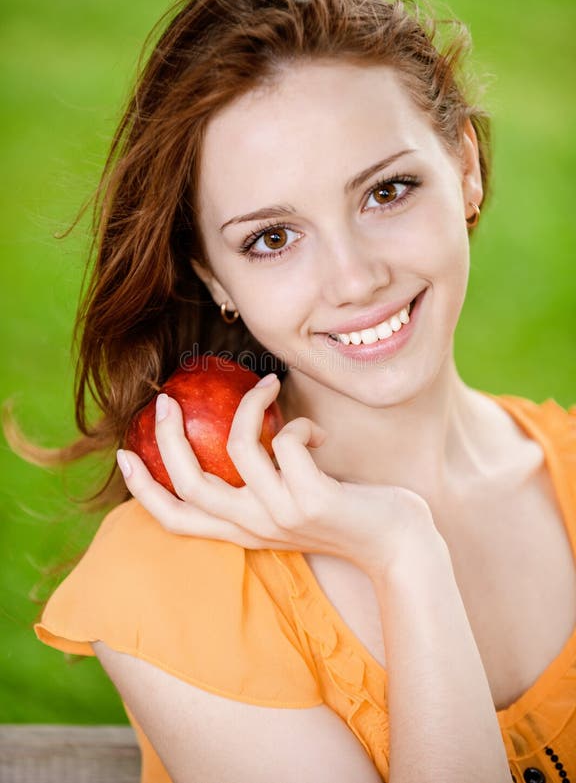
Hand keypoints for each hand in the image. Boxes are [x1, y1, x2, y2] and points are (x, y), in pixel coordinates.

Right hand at [116, 374, 437, 578]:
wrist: (398, 546)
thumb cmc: (346, 517)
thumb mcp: (291, 505)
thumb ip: (263, 485)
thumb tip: (244, 432)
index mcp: (242, 531)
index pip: (175, 518)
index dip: (142, 487)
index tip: (122, 453)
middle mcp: (254, 527)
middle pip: (189, 482)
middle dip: (168, 436)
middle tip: (166, 399)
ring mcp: (282, 515)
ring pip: (238, 447)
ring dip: (252, 404)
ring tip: (272, 386)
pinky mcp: (311, 500)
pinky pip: (287, 441)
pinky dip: (299, 424)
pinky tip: (318, 432)